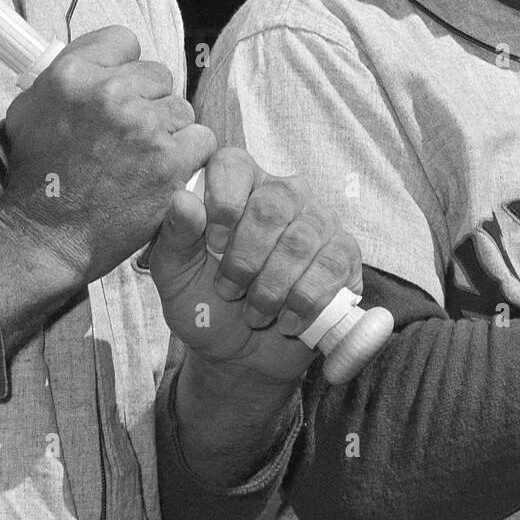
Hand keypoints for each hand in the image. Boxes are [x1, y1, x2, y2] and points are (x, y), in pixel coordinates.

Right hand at [0, 26, 216, 290]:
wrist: (44, 236)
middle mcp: (110, 94)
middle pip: (158, 75)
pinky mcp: (169, 162)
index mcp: (73, 74)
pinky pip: (201, 140)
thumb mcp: (29, 110)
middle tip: (130, 132)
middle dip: (149, 101)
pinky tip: (165, 171)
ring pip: (182, 108)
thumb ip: (66, 77)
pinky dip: (189, 156)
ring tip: (144, 157)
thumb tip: (98, 61)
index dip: (124, 66)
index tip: (121, 87)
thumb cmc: (35, 177)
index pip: (124, 40)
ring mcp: (143, 127)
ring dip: (169, 130)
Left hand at [149, 147, 362, 387]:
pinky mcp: (344, 254)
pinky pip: (331, 268)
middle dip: (246, 258)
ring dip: (271, 287)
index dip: (223, 204)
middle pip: (273, 204)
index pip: (234, 165)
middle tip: (229, 291)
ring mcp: (319, 222)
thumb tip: (182, 199)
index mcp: (238, 186)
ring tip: (254, 312)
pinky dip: (303, 302)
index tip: (213, 247)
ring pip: (302, 240)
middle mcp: (283, 193)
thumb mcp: (175, 276)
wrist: (241, 354)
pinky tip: (285, 319)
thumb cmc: (205, 304)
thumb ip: (175, 236)